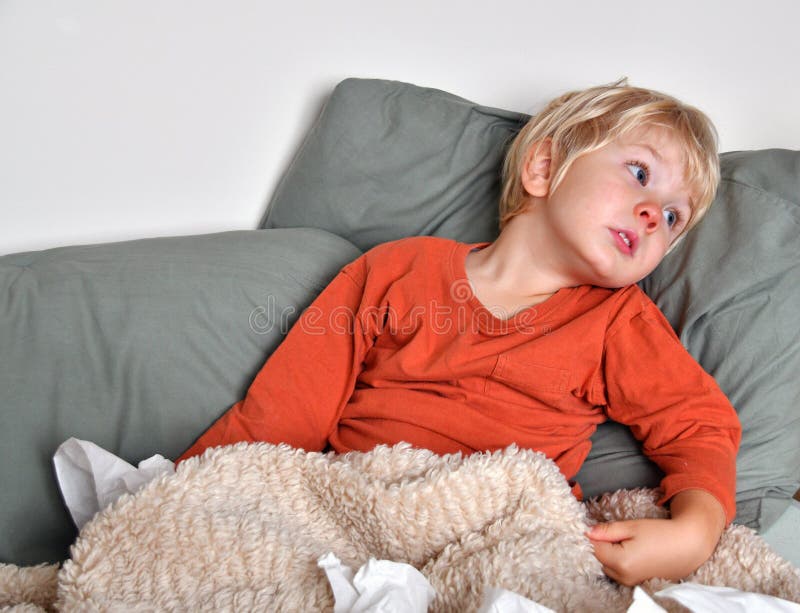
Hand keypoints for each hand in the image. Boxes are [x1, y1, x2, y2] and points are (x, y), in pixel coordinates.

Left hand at [586, 489, 725, 585]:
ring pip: (607, 567)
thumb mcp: (631, 527)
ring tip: (623, 541)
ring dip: (607, 554)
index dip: (591, 536)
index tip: (591, 526)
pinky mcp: (637, 583)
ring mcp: (631, 582)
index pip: (593, 548)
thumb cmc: (661, 533)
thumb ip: (607, 530)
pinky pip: (618, 572)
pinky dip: (617, 562)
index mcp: (620, 561)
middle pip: (598, 559)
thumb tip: (587, 532)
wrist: (688, 546)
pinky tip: (627, 551)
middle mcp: (624, 576)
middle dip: (600, 545)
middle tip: (610, 532)